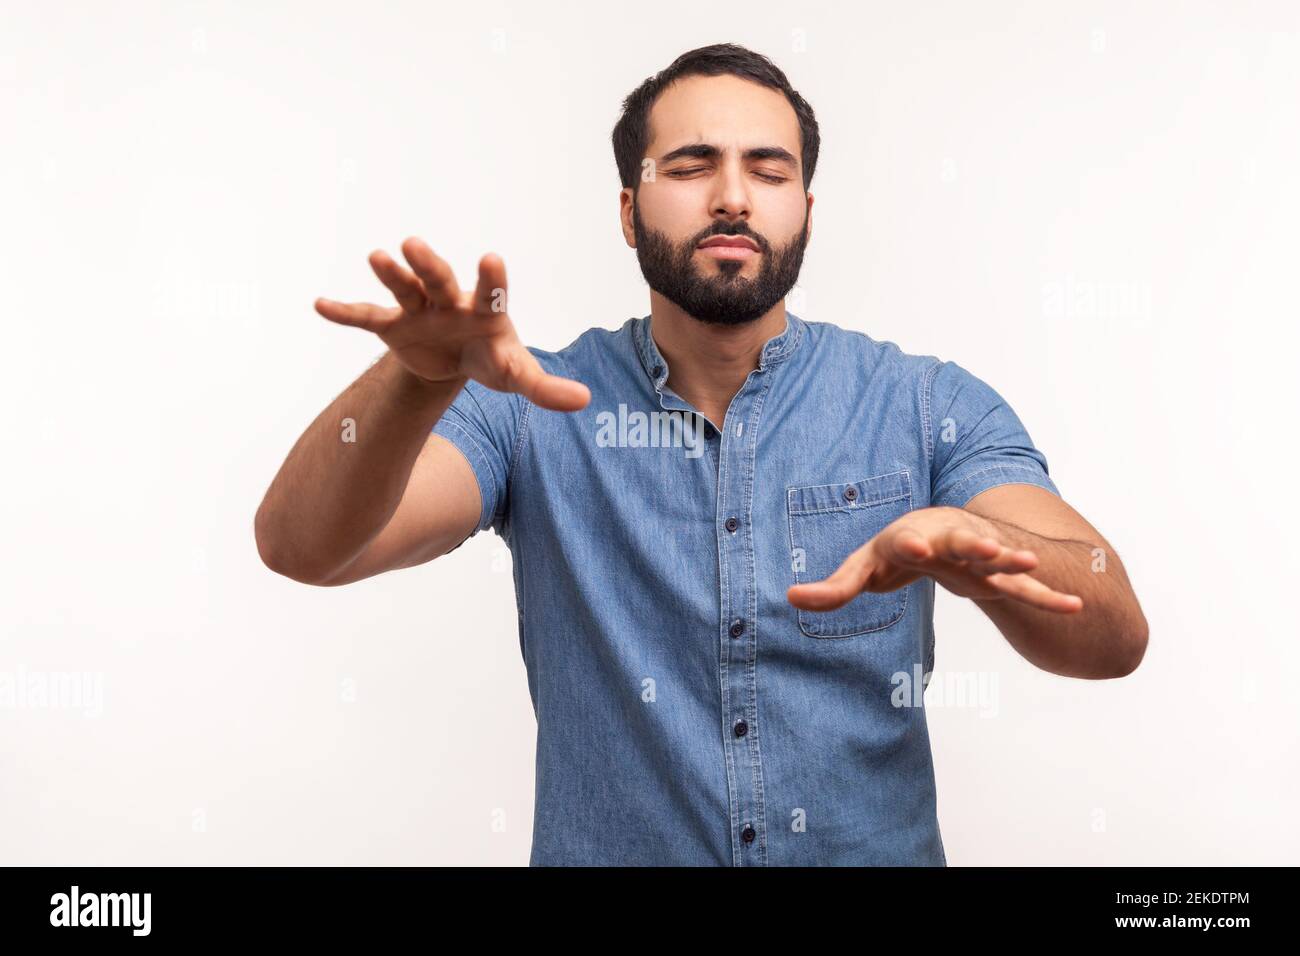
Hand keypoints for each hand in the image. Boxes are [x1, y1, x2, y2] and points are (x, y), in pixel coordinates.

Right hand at [315, 237, 590, 411]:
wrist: (456, 357)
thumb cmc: (492, 358)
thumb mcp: (517, 374)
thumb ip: (545, 387)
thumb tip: (584, 400)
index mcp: (484, 310)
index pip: (490, 292)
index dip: (490, 279)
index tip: (491, 259)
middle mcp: (449, 301)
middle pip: (439, 278)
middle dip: (428, 264)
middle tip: (414, 243)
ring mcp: (418, 310)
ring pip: (403, 288)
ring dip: (390, 274)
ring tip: (377, 256)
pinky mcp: (392, 325)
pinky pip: (366, 317)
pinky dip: (344, 312)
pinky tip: (320, 305)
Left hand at [787, 506, 1083, 613]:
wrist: (941, 532)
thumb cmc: (895, 552)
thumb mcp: (863, 568)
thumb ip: (833, 588)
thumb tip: (791, 599)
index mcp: (910, 537)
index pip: (906, 540)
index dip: (909, 544)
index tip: (914, 547)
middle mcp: (947, 539)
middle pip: (960, 540)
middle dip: (973, 544)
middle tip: (986, 549)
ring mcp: (978, 556)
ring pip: (998, 558)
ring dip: (1013, 560)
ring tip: (1030, 563)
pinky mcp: (1001, 575)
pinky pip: (1025, 587)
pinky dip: (1047, 596)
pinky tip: (1075, 607)